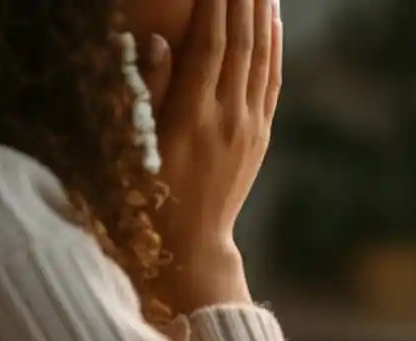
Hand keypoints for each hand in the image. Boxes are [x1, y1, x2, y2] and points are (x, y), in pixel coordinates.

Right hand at [142, 0, 282, 313]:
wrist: (194, 240)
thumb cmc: (153, 193)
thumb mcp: (141, 143)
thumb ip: (153, 89)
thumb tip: (160, 40)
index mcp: (193, 116)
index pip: (209, 47)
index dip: (215, 8)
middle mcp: (228, 118)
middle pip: (241, 46)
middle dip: (242, 2)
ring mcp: (250, 128)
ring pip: (261, 60)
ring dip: (263, 17)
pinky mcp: (261, 136)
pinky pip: (271, 83)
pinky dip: (274, 50)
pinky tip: (273, 25)